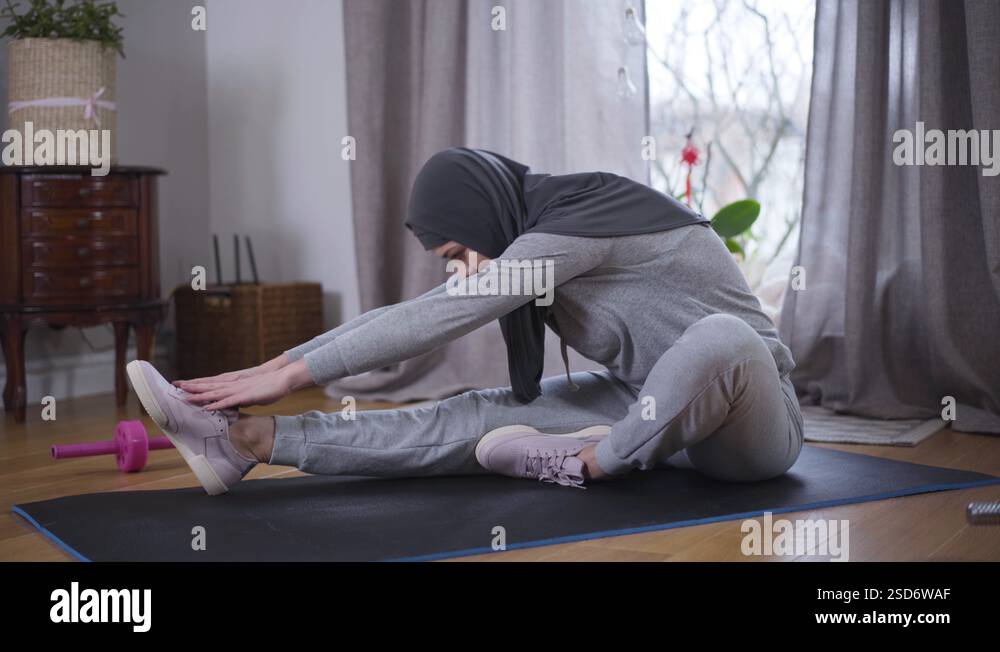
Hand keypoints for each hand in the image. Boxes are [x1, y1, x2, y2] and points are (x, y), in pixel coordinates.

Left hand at [182, 360, 313, 410]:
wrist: (283, 379)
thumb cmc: (269, 387)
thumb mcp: (251, 393)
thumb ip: (240, 397)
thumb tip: (233, 402)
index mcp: (234, 383)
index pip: (212, 383)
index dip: (197, 384)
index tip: (183, 385)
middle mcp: (233, 384)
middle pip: (209, 386)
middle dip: (192, 386)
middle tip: (176, 386)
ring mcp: (238, 390)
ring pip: (215, 393)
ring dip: (200, 395)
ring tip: (185, 396)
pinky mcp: (245, 396)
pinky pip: (228, 401)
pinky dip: (216, 404)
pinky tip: (206, 407)